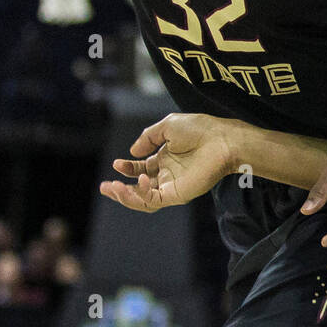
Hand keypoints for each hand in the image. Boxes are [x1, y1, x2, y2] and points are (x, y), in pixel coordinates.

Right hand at [100, 113, 238, 212]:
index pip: (140, 169)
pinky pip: (154, 200)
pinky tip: (137, 180)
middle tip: (104, 187)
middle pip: (139, 188)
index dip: (126, 169)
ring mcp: (172, 186)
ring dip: (126, 196)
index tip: (116, 164)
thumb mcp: (167, 126)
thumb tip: (132, 152)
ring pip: (144, 199)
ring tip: (113, 188)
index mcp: (165, 160)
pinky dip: (141, 194)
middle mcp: (167, 175)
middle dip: (119, 189)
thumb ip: (148, 137)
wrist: (221, 139)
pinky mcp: (178, 194)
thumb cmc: (199, 129)